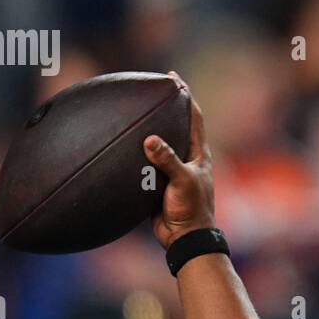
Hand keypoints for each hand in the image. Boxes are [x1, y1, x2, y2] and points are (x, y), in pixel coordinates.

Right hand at [144, 72, 215, 249]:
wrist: (184, 239)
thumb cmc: (191, 210)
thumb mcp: (181, 182)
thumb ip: (167, 160)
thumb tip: (149, 140)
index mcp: (198, 153)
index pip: (193, 117)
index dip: (184, 96)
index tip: (172, 79)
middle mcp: (187, 158)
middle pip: (176, 125)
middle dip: (165, 108)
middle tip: (149, 89)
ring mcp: (172, 171)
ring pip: (160, 144)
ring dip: (148, 130)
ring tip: (131, 113)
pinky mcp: (158, 184)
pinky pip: (145, 163)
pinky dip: (135, 153)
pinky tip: (120, 147)